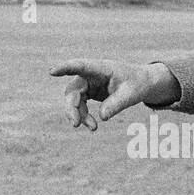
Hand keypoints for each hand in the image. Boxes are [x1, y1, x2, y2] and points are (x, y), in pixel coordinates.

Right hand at [48, 60, 178, 130]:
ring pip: (74, 99)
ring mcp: (88, 83)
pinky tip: (93, 126)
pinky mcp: (89, 92)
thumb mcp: (131, 95)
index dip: (65, 68)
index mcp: (101, 68)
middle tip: (75, 123)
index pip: (80, 66)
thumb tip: (102, 117)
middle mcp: (91, 74)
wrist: (141, 83)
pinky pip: (80, 105)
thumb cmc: (137, 84)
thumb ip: (116, 104)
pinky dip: (84, 116)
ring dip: (79, 115)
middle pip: (73, 90)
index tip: (52, 71)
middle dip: (71, 107)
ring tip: (93, 128)